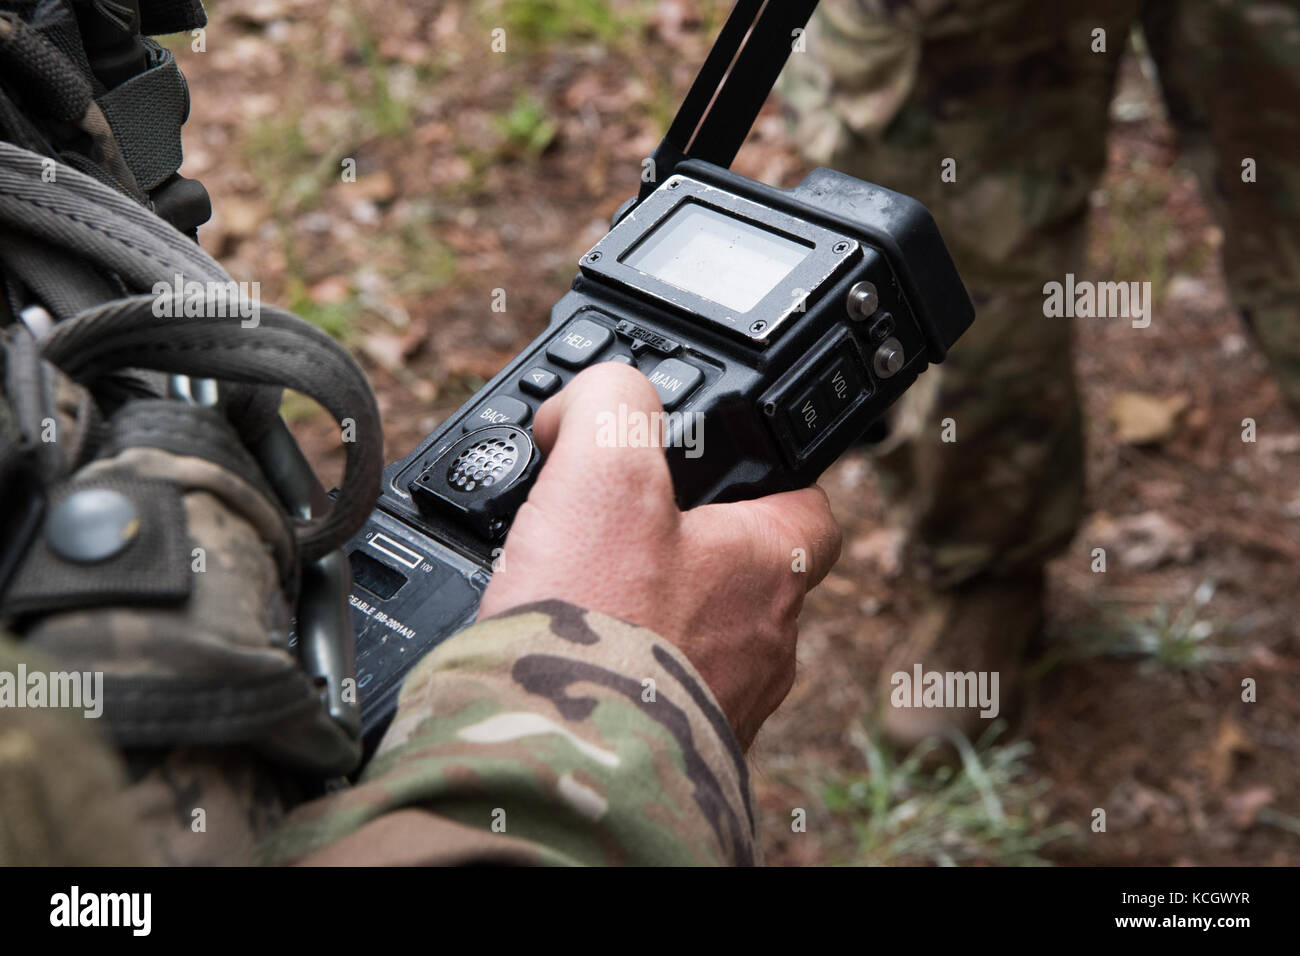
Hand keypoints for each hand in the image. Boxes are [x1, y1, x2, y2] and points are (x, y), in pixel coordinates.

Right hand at [478, 363, 841, 747]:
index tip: (726, 465)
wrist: (562, 767)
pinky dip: (627, 672)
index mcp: (770, 569)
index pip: (810, 506)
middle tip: (623, 532)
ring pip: (703, 639)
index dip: (773, 474)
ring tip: (584, 597)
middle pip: (746, 574)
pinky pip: (664, 694)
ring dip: (655, 613)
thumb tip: (593, 401)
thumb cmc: (601, 628)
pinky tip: (574, 659)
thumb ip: (612, 405)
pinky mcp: (680, 752)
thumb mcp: (605, 470)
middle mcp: (765, 644)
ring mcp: (726, 705)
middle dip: (689, 548)